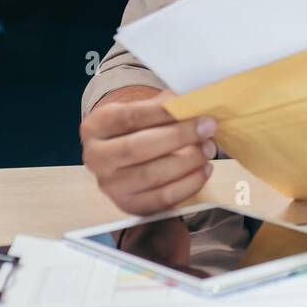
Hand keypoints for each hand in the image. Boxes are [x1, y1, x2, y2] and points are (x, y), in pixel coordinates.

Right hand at [80, 91, 215, 214]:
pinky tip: (205, 169)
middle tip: (208, 127)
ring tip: (209, 147)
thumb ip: (167, 104)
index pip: (129, 117)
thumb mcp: (146, 109)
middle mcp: (96, 158)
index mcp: (96, 126)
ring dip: (188, 160)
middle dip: (179, 136)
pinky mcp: (130, 205)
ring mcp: (110, 186)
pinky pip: (163, 198)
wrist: (127, 157)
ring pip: (152, 175)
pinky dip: (190, 183)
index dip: (163, 112)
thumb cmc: (141, 127)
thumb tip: (195, 101)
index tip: (193, 105)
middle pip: (138, 147)